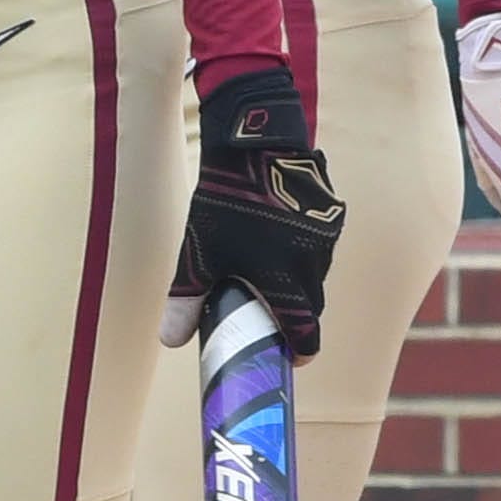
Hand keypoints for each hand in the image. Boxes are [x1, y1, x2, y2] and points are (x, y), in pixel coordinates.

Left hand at [163, 66, 343, 358]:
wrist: (254, 144)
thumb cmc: (224, 203)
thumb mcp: (197, 254)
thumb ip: (186, 300)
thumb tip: (170, 341)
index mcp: (286, 281)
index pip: (305, 332)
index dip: (299, 349)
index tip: (290, 357)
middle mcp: (315, 264)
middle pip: (311, 306)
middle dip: (294, 317)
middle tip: (270, 317)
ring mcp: (326, 238)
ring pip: (315, 274)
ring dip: (298, 281)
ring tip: (267, 274)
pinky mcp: (330, 213)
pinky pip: (319, 245)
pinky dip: (302, 252)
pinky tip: (275, 239)